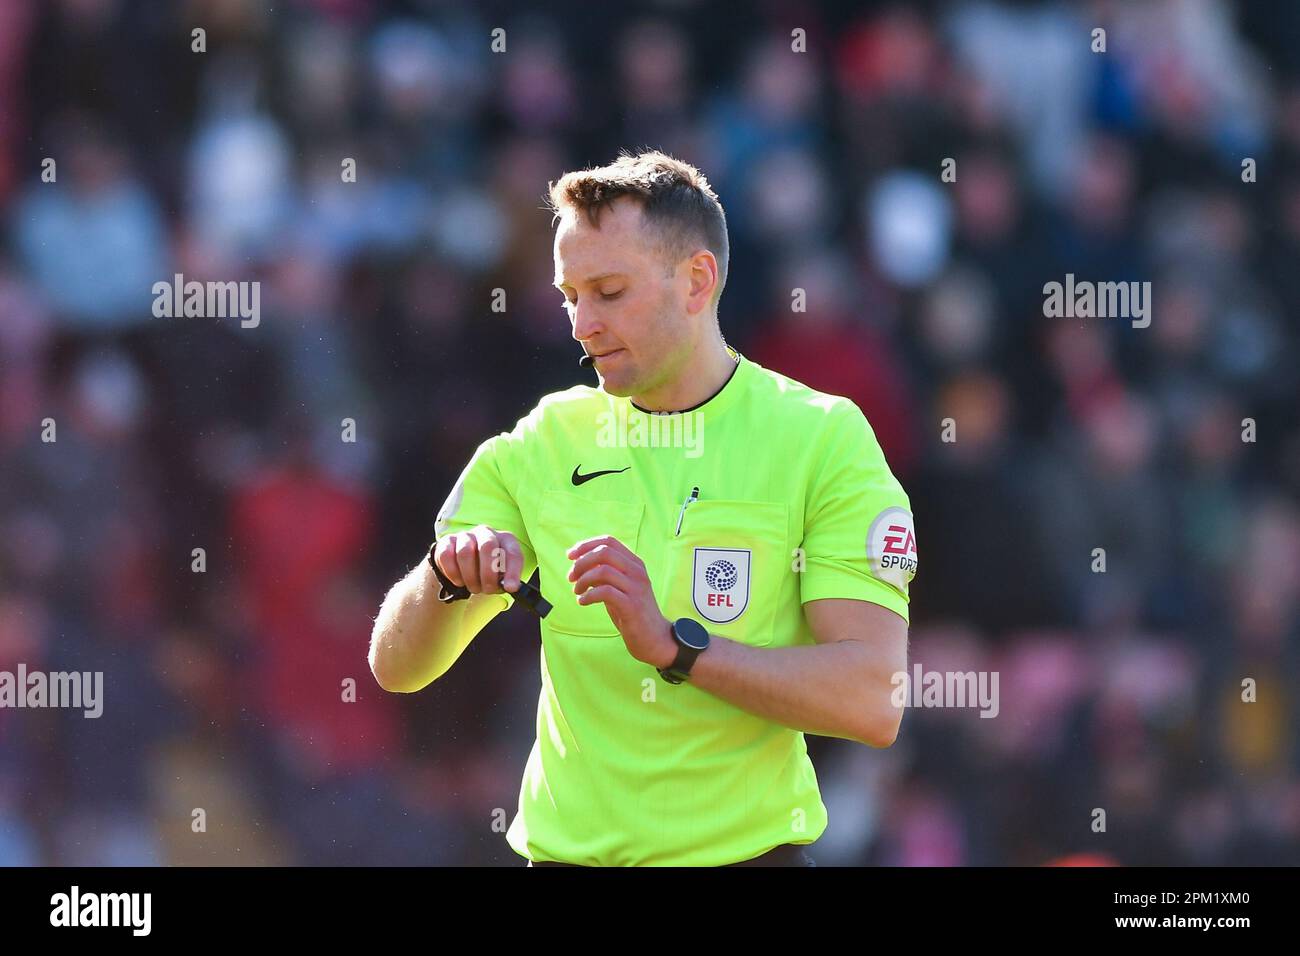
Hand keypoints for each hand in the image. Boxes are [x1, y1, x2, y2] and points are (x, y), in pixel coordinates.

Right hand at [433, 525, 523, 594]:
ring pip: (465, 552)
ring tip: (474, 588)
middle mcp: (486, 532)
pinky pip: (446, 555)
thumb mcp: (502, 576)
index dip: (512, 571)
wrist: (465, 566)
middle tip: (488, 589)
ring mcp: (465, 535)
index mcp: (505, 539)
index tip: (510, 588)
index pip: (512, 552)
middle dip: (488, 574)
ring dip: (470, 577)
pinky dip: (453, 573)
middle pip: (487, 546)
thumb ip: (508, 580)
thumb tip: (510, 586)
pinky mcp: (447, 541)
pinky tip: (459, 581)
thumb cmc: (489, 571)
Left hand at [567, 536, 674, 668]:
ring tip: (577, 592)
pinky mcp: (632, 605)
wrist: (655, 638)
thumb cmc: (632, 612)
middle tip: (571, 577)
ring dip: (583, 580)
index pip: (609, 541)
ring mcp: (636, 588)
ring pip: (603, 570)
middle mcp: (637, 572)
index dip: (586, 545)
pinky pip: (605, 592)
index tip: (570, 555)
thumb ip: (604, 575)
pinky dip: (588, 595)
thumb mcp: (619, 588)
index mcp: (634, 564)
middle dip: (581, 562)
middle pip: (604, 552)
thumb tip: (579, 563)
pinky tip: (583, 601)